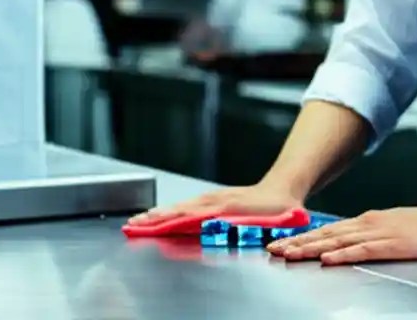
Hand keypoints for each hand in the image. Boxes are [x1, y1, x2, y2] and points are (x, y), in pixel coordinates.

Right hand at [125, 182, 302, 228]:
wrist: (283, 188)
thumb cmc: (278, 209)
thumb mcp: (268, 219)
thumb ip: (253, 225)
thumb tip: (237, 228)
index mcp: (226, 208)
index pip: (190, 216)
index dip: (169, 221)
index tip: (150, 225)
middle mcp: (215, 202)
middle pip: (179, 211)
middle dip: (155, 218)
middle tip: (133, 224)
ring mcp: (213, 199)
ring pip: (181, 207)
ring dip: (159, 214)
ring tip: (139, 220)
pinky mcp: (214, 199)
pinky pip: (188, 205)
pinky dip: (171, 210)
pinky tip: (160, 214)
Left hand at [267, 205, 416, 265]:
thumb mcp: (394, 228)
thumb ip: (372, 236)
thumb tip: (351, 243)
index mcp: (368, 221)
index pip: (329, 230)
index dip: (303, 236)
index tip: (282, 242)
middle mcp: (369, 223)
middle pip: (326, 234)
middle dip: (297, 242)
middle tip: (273, 248)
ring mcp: (380, 233)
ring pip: (338, 241)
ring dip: (311, 247)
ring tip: (290, 254)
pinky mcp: (393, 244)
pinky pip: (363, 250)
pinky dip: (342, 254)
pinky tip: (327, 259)